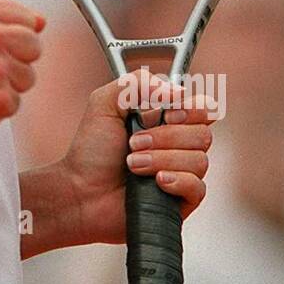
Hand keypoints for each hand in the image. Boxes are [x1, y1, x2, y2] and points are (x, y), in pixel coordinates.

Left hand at [59, 71, 215, 246]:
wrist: (80, 191)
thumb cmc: (91, 152)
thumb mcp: (105, 103)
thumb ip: (137, 83)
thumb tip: (177, 92)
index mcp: (166, 120)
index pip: (203, 108)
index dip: (189, 109)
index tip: (164, 114)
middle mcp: (179, 145)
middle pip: (202, 133)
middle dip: (164, 137)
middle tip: (134, 142)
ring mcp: (182, 173)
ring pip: (199, 160)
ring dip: (161, 159)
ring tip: (133, 164)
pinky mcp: (181, 200)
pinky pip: (198, 187)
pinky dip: (177, 181)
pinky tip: (156, 181)